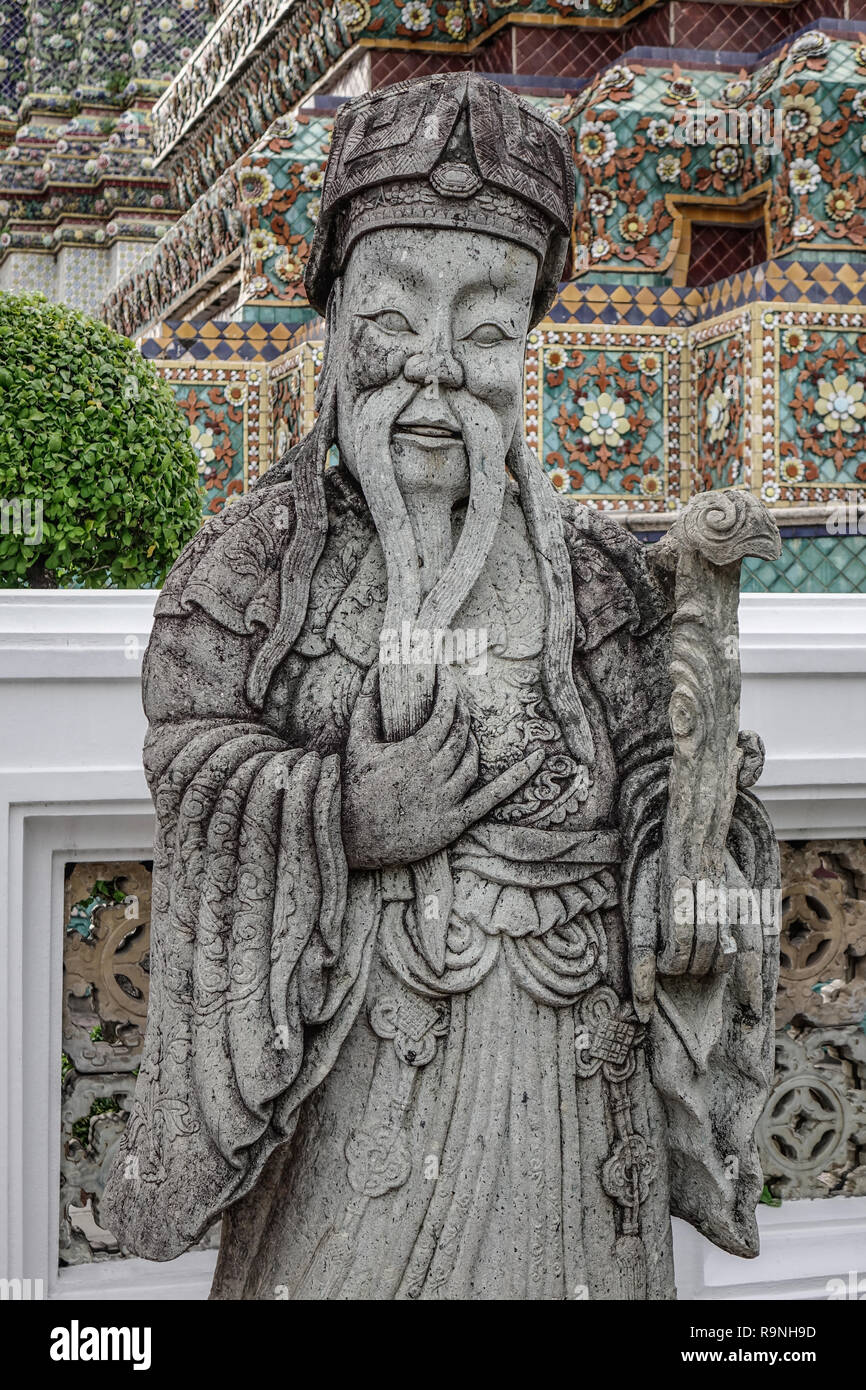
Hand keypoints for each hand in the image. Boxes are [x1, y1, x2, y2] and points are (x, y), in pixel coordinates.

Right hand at [341, 665, 543, 868]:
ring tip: (460, 731)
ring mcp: (447, 799)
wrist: (351, 840)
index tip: (445, 674)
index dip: (448, 690)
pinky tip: (537, 758)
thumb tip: (374, 671)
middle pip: (460, 734)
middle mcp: (434, 775)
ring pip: (472, 760)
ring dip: (470, 741)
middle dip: (459, 711)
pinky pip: (492, 798)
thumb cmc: (353, 790)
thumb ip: (367, 705)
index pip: (444, 713)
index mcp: (413, 754)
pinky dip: (517, 777)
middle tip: (453, 699)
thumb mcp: (357, 744)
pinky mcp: (455, 822)